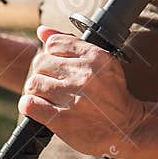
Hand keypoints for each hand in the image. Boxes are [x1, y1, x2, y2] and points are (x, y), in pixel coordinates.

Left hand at [19, 26, 147, 157]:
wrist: (128, 127)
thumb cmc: (113, 93)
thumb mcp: (102, 62)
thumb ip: (71, 44)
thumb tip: (42, 31)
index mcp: (95, 57)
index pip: (54, 43)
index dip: (53, 55)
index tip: (60, 66)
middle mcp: (84, 75)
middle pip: (41, 62)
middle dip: (44, 73)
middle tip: (55, 83)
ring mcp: (72, 98)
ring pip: (33, 83)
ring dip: (38, 90)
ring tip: (50, 97)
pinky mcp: (62, 120)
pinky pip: (29, 104)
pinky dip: (31, 106)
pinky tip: (42, 108)